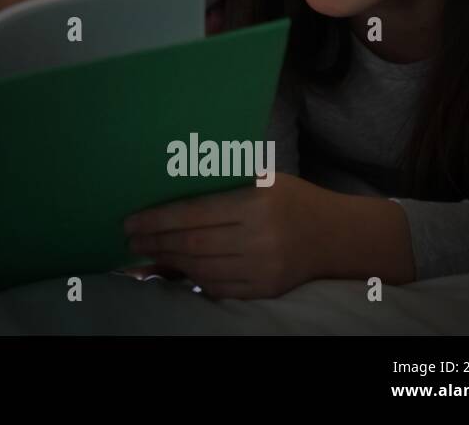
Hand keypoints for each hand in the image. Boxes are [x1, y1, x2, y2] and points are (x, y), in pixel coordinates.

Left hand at [122, 173, 339, 298]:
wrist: (337, 235)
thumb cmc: (291, 198)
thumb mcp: (260, 179)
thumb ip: (219, 186)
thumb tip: (168, 197)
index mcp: (256, 203)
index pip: (194, 213)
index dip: (158, 220)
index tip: (131, 222)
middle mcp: (259, 238)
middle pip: (193, 244)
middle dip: (155, 242)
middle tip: (131, 239)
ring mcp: (263, 268)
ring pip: (202, 269)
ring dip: (168, 262)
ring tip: (147, 252)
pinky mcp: (267, 289)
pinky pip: (219, 289)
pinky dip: (193, 279)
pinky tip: (176, 268)